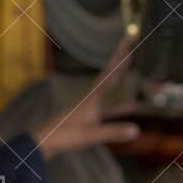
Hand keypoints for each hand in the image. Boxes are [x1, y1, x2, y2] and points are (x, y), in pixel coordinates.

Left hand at [31, 35, 141, 157]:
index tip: (128, 41)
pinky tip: (132, 105)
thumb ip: (113, 131)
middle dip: (122, 61)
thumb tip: (137, 129)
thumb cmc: (64, 135)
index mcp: (92, 97)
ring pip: (112, 88)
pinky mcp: (91, 115)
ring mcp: (92, 105)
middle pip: (111, 74)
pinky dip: (122, 103)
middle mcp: (93, 97)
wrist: (45, 141)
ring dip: (122, 78)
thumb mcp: (91, 134)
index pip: (110, 73)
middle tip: (132, 45)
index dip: (120, 58)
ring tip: (134, 69)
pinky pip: (111, 105)